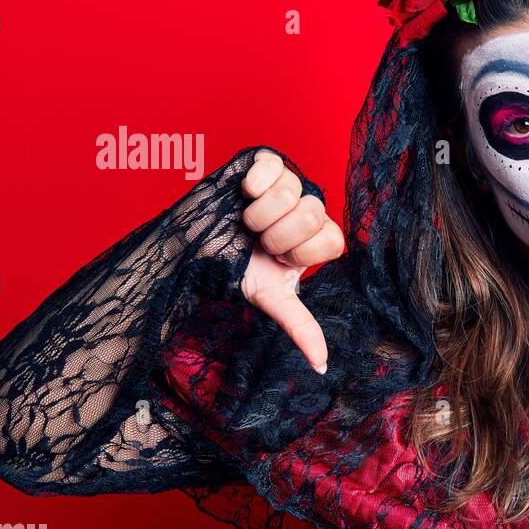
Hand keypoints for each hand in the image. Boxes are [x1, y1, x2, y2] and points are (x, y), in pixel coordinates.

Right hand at [238, 149, 344, 373]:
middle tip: (260, 241)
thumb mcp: (271, 297)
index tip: (280, 259)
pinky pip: (273, 164)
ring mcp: (290, 183)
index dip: (301, 252)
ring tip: (248, 223)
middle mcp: (309, 208)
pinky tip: (244, 195)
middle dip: (277, 236)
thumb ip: (300, 325)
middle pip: (314, 214)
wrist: (194, 248)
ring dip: (259, 215)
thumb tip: (322, 365)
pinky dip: (254, 184)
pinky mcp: (267, 163)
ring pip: (292, 191)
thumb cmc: (237, 270)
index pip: (334, 239)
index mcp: (318, 239)